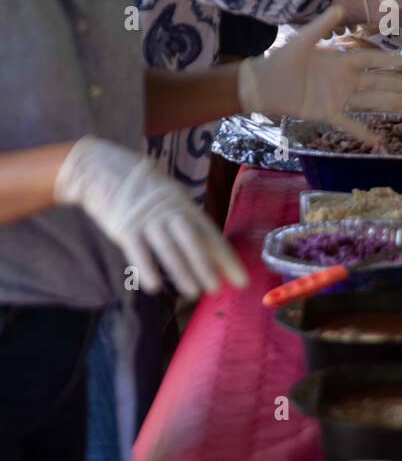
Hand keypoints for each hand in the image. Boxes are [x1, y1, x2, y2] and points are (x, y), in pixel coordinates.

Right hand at [54, 137, 248, 297]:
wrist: (101, 167)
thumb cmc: (141, 188)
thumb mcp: (169, 197)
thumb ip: (186, 223)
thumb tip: (210, 254)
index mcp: (183, 204)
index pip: (210, 233)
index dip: (226, 257)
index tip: (240, 279)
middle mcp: (169, 211)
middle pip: (192, 240)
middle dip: (206, 266)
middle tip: (216, 289)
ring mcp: (146, 219)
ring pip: (168, 248)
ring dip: (182, 271)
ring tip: (193, 292)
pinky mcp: (124, 227)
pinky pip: (138, 251)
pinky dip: (147, 268)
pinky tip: (155, 286)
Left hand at [238, 5, 401, 140]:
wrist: (263, 83)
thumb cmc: (283, 59)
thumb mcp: (304, 39)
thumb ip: (323, 25)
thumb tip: (340, 5)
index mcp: (341, 60)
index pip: (375, 60)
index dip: (396, 60)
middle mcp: (344, 79)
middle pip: (378, 81)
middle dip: (400, 84)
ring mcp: (338, 97)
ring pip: (370, 101)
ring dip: (388, 103)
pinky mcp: (328, 113)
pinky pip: (350, 124)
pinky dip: (364, 133)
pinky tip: (379, 143)